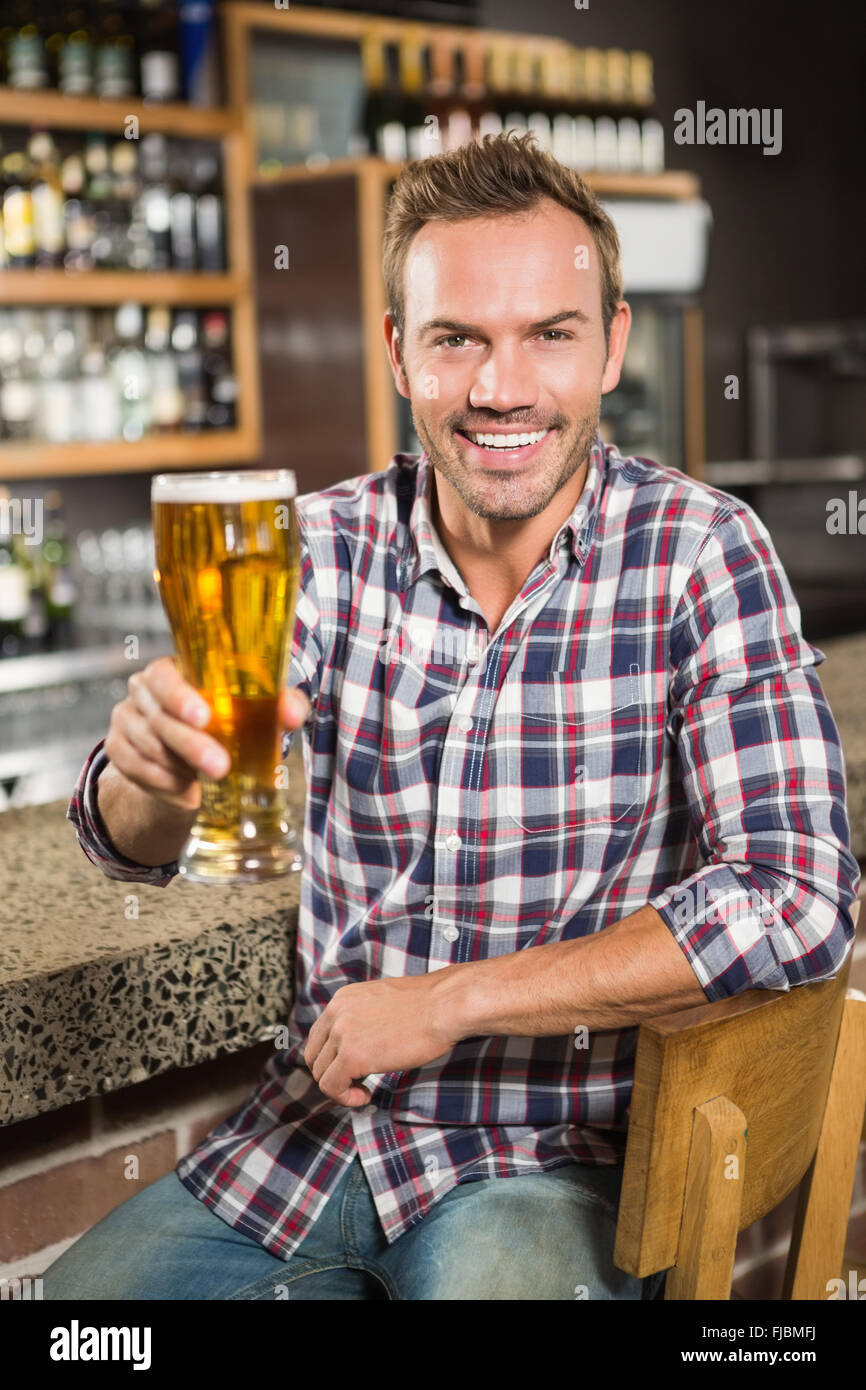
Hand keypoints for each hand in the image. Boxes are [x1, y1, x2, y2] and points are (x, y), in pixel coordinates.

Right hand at [104, 655, 311, 812]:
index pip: (164, 676)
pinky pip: (135, 768)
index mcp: (173, 669)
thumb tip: (293, 714)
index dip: (180, 696)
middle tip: (220, 766)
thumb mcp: (256, 710)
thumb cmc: (227, 722)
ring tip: (210, 777)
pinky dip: (163, 781)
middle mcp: (143, 690)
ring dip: (180, 766)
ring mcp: (126, 719)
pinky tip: (185, 785)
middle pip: (159, 717)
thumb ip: (278, 705)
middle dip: (191, 745)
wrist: (193, 760)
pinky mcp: (117, 749)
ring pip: (148, 746)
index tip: (204, 717)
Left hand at [303, 973, 461, 1107]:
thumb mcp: (382, 1002)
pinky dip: (345, 1098)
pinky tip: (365, 1095)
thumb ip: (361, 1018)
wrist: (444, 1005)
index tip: (351, 1069)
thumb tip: (358, 1042)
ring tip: (364, 1089)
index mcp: (342, 999)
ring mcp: (342, 1034)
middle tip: (357, 1081)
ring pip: (320, 1074)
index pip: (318, 1036)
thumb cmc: (426, 1006)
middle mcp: (336, 1013)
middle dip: (332, 1074)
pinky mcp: (352, 1056)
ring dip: (340, 1087)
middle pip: (314, 1056)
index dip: (331, 1058)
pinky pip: (331, 1087)